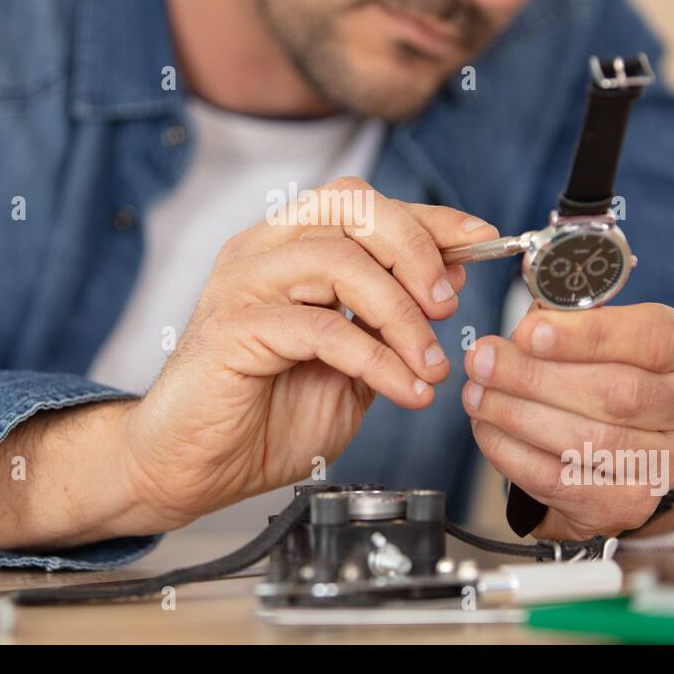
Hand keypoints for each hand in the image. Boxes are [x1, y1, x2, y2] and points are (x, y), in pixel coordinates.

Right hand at [119, 177, 498, 530]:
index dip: (428, 218)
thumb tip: (446, 279)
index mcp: (286, 248)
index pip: (364, 205)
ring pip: (340, 260)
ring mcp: (242, 284)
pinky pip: (323, 328)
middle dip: (416, 250)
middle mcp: (261, 252)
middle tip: (445, 306)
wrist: (192, 469)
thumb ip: (388, 322)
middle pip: (352, 206)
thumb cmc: (262, 418)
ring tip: (429, 364)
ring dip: (401, 314)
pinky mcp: (233, 328)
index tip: (480, 240)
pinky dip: (377, 360)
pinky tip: (404, 390)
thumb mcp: (351, 365)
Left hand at [462, 302, 673, 539]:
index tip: (529, 333)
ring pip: (589, 441)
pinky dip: (514, 454)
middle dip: (536, 376)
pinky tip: (488, 429)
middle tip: (483, 362)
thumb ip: (560, 324)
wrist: (614, 452)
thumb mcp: (587, 335)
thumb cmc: (597, 374)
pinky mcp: (630, 505)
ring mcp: (665, 462)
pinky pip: (561, 482)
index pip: (653, 337)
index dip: (589, 335)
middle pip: (618, 393)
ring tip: (476, 395)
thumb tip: (520, 335)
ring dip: (519, 414)